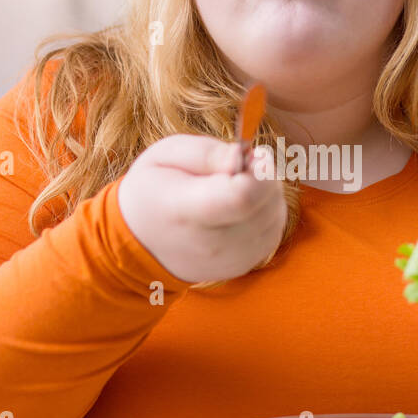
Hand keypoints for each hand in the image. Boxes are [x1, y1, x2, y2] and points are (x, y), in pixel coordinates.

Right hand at [117, 135, 286, 283]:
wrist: (141, 242)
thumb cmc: (153, 189)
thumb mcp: (165, 154)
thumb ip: (206, 152)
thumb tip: (242, 155)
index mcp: (187, 211)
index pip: (243, 196)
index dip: (259, 171)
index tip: (251, 154)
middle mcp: (213, 243)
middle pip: (265, 203)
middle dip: (263, 174)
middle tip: (237, 167)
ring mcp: (231, 259)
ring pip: (275, 214)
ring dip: (266, 192)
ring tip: (235, 185)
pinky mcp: (244, 265)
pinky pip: (274, 228)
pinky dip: (266, 210)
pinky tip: (242, 204)